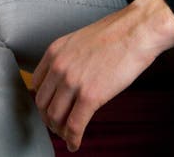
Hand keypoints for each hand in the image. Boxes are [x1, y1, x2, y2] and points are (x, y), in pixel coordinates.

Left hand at [31, 0, 173, 151]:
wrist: (137, 30)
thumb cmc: (116, 33)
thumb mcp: (80, 40)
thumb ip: (68, 58)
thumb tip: (67, 80)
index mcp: (55, 51)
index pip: (36, 84)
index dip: (43, 100)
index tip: (49, 107)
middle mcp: (59, 66)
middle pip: (42, 103)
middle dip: (49, 118)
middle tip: (58, 125)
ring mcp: (73, 82)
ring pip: (55, 118)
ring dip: (60, 131)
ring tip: (68, 135)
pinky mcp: (90, 96)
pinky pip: (74, 126)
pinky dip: (72, 139)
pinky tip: (75, 143)